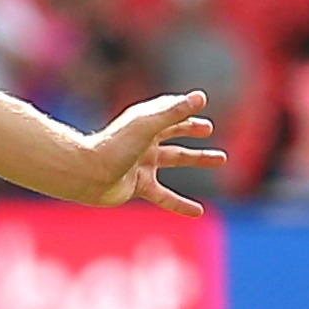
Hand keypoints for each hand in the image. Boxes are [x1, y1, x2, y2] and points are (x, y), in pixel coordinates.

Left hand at [76, 90, 227, 216]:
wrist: (87, 174)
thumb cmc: (115, 146)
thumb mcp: (148, 125)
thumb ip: (175, 112)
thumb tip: (201, 97)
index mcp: (144, 123)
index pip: (167, 110)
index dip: (183, 107)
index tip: (200, 103)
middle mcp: (143, 141)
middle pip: (172, 132)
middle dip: (190, 129)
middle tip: (208, 129)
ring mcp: (141, 163)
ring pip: (174, 159)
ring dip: (197, 158)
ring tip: (220, 159)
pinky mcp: (138, 185)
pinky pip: (164, 196)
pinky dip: (180, 204)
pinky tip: (198, 211)